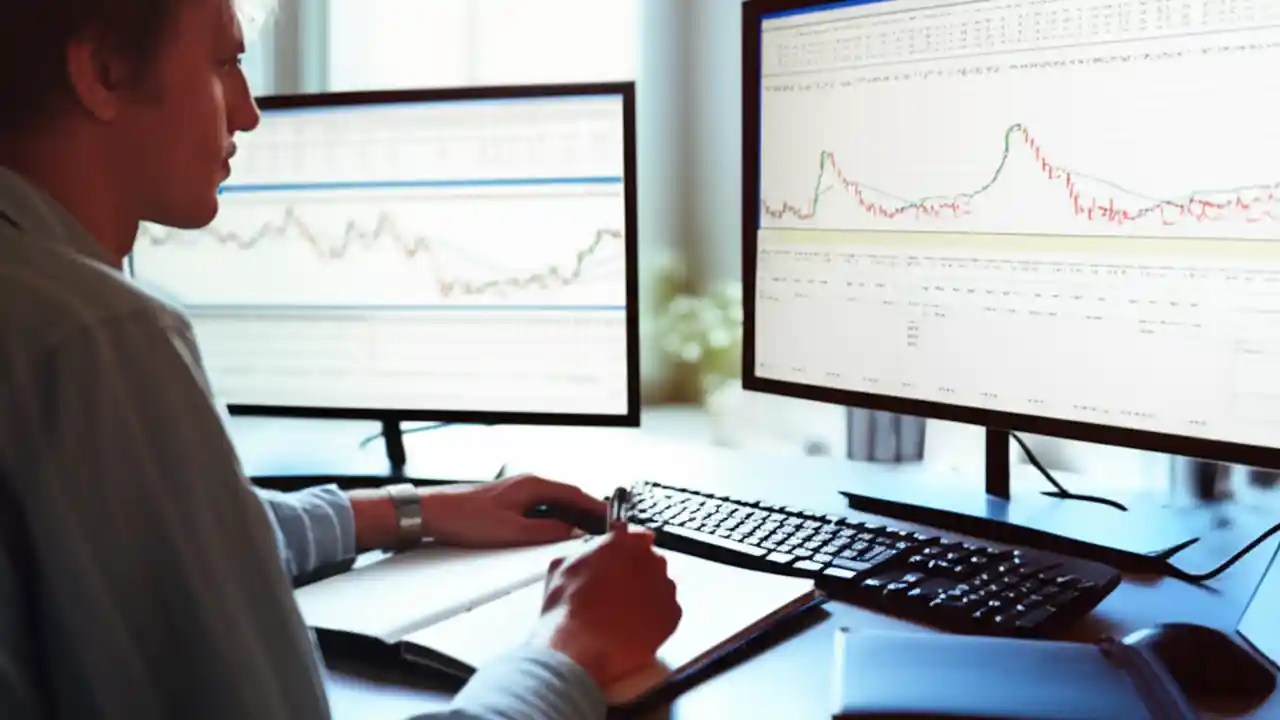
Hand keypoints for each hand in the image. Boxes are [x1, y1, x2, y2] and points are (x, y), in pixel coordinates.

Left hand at [417, 474, 605, 547]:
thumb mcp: (512, 532)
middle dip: (587, 511)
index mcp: (532, 485)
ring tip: (586, 531)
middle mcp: (526, 483)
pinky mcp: (506, 501)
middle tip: (605, 527)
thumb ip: (546, 531)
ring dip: (570, 515)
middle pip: (566, 496)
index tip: (611, 518)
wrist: (432, 512)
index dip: (595, 507)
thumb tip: (571, 532)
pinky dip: (554, 517)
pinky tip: (555, 530)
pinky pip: (540, 507)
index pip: (574, 494)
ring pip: (553, 502)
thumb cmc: (466, 518)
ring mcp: (516, 491)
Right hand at [531, 527, 681, 688]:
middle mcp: (648, 559)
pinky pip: (666, 611)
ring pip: (659, 585)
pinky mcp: (673, 614)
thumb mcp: (560, 568)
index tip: (622, 557)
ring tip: (623, 614)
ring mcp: (664, 587)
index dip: (626, 548)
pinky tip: (634, 627)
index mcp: (622, 543)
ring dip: (646, 595)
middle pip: (649, 560)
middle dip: (636, 573)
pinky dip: (655, 618)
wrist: (581, 650)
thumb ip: (582, 553)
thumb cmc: (567, 611)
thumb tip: (587, 554)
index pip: (634, 535)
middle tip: (616, 592)